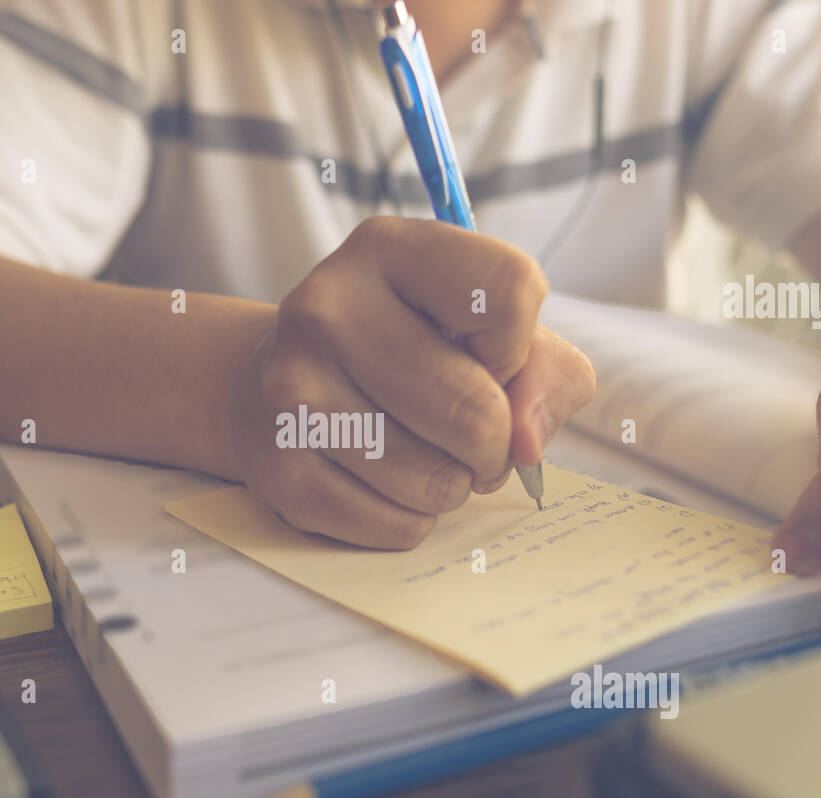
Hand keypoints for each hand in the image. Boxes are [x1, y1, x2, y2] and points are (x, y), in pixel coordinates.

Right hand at [224, 216, 594, 548]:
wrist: (276, 389)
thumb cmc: (407, 355)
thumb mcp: (486, 332)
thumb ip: (545, 372)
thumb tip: (526, 444)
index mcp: (388, 249)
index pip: (510, 292)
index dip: (518, 346)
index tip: (486, 358)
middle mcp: (326, 307)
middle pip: (476, 411)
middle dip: (494, 445)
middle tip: (471, 439)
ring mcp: (290, 388)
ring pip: (437, 482)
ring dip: (452, 486)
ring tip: (421, 456)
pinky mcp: (275, 466)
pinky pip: (397, 526)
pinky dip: (411, 520)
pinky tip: (383, 484)